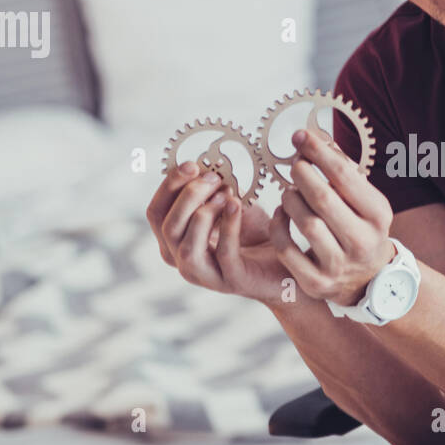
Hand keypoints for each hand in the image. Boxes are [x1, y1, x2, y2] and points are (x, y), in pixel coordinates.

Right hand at [146, 161, 286, 303]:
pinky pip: (224, 253)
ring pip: (187, 245)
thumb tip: (205, 163)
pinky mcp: (233, 281)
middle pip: (168, 226)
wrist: (289, 259)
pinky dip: (229, 225)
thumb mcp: (229, 203)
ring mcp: (206, 275)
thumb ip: (213, 189)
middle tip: (214, 177)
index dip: (169, 185)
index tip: (193, 164)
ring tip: (227, 194)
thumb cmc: (255, 233)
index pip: (156, 212)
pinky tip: (237, 205)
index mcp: (176, 240)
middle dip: (188, 196)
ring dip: (205, 213)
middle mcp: (183, 260)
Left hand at [270, 127, 395, 305]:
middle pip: (322, 198)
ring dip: (290, 199)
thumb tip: (314, 138)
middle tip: (295, 165)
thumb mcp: (365, 200)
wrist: (368, 279)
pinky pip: (286, 250)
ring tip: (289, 191)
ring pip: (305, 223)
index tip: (300, 136)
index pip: (344, 175)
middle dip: (301, 174)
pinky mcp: (316, 283)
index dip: (318, 151)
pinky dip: (278, 227)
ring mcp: (339, 266)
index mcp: (378, 215)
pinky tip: (282, 214)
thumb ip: (344, 170)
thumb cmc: (362, 226)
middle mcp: (362, 242)